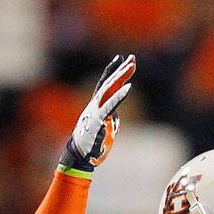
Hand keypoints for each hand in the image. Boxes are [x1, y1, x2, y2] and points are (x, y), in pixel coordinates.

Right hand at [60, 53, 135, 175]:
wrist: (80, 155)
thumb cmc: (91, 145)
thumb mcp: (103, 130)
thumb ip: (110, 122)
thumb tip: (115, 121)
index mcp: (97, 106)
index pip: (106, 85)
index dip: (114, 71)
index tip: (121, 59)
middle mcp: (96, 104)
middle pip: (110, 83)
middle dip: (122, 70)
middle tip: (133, 58)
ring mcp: (96, 110)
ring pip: (110, 88)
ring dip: (121, 76)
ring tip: (131, 66)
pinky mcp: (99, 119)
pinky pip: (111, 105)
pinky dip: (120, 95)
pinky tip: (128, 86)